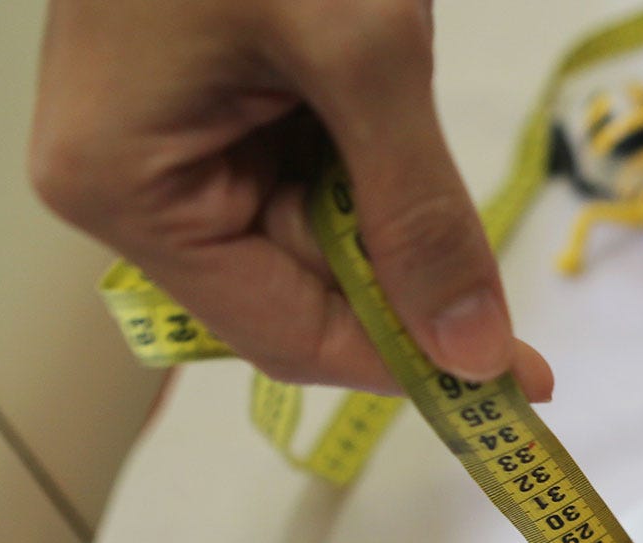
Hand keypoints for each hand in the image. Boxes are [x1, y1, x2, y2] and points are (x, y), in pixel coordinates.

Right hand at [31, 0, 551, 397]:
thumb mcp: (361, 57)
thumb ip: (419, 213)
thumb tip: (475, 350)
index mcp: (125, 188)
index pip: (283, 333)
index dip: (407, 368)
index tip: (517, 385)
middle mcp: (125, 186)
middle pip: (298, 292)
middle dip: (406, 282)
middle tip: (511, 292)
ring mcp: (161, 149)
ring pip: (310, 238)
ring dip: (388, 211)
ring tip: (398, 112)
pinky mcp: (200, 111)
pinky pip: (300, 179)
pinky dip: (365, 166)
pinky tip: (381, 110)